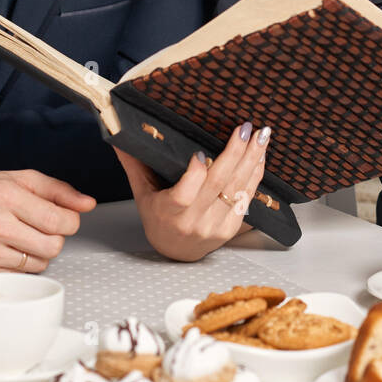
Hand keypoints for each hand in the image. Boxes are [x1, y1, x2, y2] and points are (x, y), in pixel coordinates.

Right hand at [0, 170, 95, 273]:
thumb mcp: (20, 179)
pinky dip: (21, 265)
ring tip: (20, 236)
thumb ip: (58, 190)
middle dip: (55, 237)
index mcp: (4, 195)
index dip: (70, 222)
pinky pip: (21, 276)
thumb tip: (88, 204)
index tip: (65, 218)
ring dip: (38, 252)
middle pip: (53, 246)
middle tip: (40, 227)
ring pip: (40, 264)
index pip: (58, 220)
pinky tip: (7, 249)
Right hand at [114, 122, 269, 261]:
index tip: (200, 152)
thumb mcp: (142, 194)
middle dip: (235, 154)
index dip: (194, 175)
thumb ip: (134, 165)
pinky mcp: (231, 228)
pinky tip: (260, 156)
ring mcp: (215, 226)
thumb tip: (119, 137)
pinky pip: (246, 198)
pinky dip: (255, 175)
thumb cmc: (158, 219)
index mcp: (169, 213)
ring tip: (262, 136)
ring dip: (252, 160)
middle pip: (217, 185)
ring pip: (237, 189)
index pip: (184, 195)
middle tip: (246, 129)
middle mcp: (194, 222)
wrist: (176, 253)